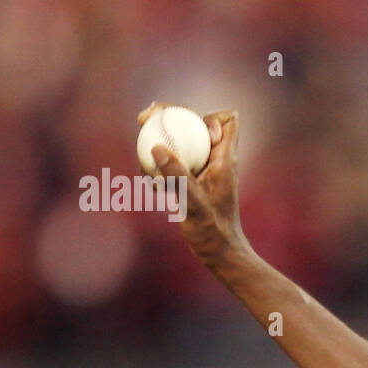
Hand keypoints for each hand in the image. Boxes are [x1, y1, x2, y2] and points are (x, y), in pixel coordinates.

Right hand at [136, 101, 249, 272]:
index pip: (228, 120)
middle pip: (196, 123)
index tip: (193, 131)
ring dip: (160, 138)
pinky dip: (158, 165)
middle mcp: (215, 160)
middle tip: (144, 117)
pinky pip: (173, 163)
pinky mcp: (191, 182)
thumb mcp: (193, 204)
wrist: (217, 253)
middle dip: (172, 115)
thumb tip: (157, 147)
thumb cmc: (213, 232)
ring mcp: (203, 170)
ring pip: (182, 141)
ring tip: (139, 134)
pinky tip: (148, 180)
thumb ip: (177, 176)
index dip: (209, 117)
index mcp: (224, 159)